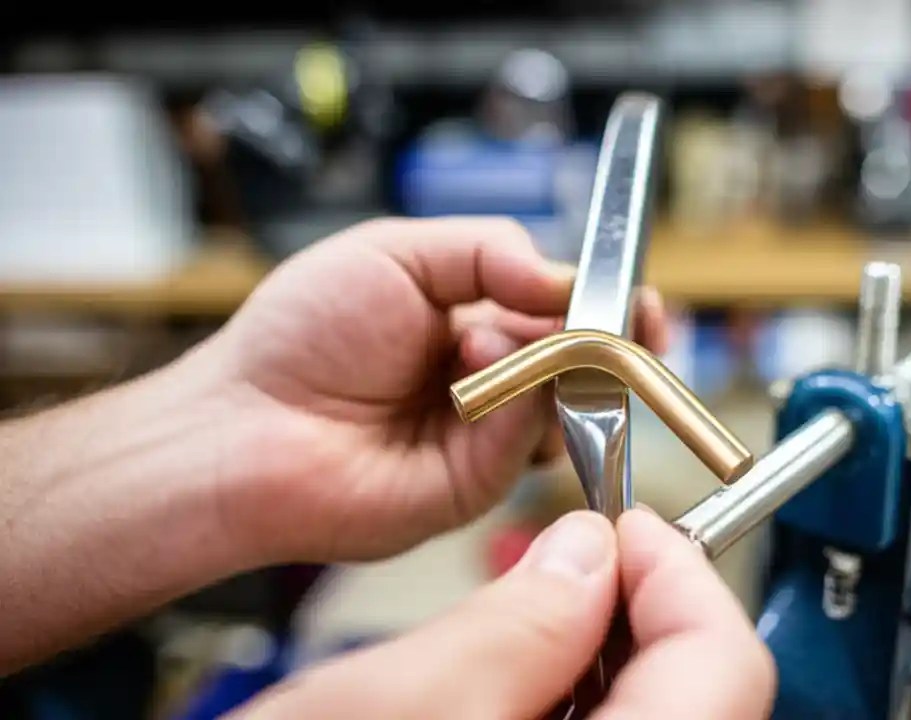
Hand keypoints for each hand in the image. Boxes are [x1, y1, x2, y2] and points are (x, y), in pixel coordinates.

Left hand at [198, 217, 667, 561]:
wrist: (245, 425)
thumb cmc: (300, 336)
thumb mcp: (394, 252)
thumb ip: (489, 249)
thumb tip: (566, 274)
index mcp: (475, 318)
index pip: (566, 307)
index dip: (608, 301)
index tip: (636, 296)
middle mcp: (493, 378)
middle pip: (584, 358)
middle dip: (602, 334)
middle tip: (607, 319)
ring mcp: (490, 435)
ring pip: (570, 400)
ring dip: (547, 363)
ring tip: (480, 343)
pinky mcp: (480, 485)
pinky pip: (531, 440)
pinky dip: (520, 405)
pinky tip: (476, 376)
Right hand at [227, 509, 776, 718]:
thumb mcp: (389, 707)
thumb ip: (511, 627)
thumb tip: (588, 557)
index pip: (726, 666)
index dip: (678, 574)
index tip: (622, 528)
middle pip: (702, 693)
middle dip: (635, 612)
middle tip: (570, 566)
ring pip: (654, 718)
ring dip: (600, 658)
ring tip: (527, 625)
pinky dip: (569, 705)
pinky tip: (510, 689)